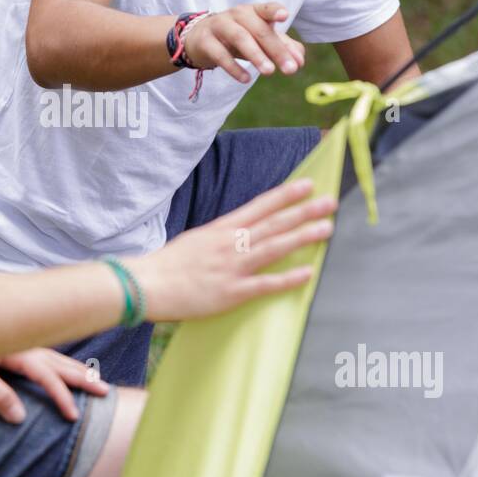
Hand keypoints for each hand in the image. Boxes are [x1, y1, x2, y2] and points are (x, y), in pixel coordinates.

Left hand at [0, 347, 107, 424]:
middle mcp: (18, 342)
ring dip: (73, 368)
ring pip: (52, 355)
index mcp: (14, 348)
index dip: (61, 395)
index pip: (46, 374)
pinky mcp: (5, 346)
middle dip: (82, 376)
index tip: (74, 416)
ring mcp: (14, 342)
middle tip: (106, 391)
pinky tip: (59, 366)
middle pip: (58, 361)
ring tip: (93, 378)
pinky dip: (56, 362)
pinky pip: (40, 354)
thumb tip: (20, 417)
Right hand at [128, 177, 335, 322]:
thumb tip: (238, 236)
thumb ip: (219, 238)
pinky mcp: (232, 292)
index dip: (285, 195)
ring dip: (302, 237)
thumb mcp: (196, 241)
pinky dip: (287, 278)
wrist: (147, 284)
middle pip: (274, 223)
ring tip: (326, 228)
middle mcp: (231, 243)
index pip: (260, 206)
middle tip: (330, 202)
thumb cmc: (166, 265)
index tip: (308, 185)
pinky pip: (265, 284)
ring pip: (274, 247)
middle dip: (304, 211)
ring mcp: (233, 266)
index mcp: (222, 229)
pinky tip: (308, 273)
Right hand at [182, 2, 304, 83]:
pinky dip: (234, 67)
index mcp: (253, 12)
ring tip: (269, 72)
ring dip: (256, 55)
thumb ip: (282, 47)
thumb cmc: (236, 37)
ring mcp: (219, 25)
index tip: (285, 16)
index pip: (266, 9)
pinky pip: (220, 54)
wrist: (198, 39)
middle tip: (291, 69)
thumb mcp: (258, 39)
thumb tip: (300, 62)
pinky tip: (246, 79)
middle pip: (259, 30)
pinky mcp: (205, 41)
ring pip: (239, 37)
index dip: (274, 11)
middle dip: (276, 50)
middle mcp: (237, 15)